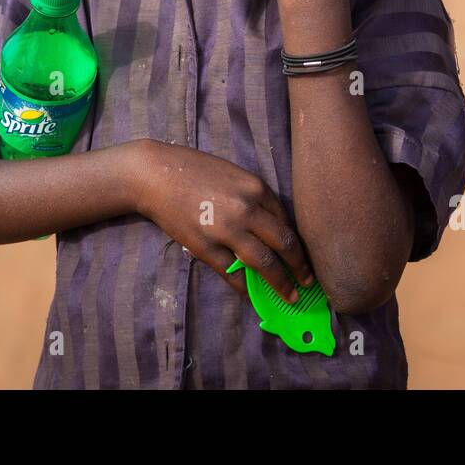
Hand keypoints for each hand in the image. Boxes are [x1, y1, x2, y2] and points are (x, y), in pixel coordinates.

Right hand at [129, 139, 314, 303]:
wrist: (155, 174)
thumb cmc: (194, 170)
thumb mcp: (234, 175)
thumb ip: (255, 198)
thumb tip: (272, 229)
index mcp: (256, 188)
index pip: (287, 221)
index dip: (298, 243)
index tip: (304, 257)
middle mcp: (246, 209)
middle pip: (284, 244)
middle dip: (299, 267)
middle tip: (308, 281)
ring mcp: (226, 230)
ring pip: (264, 264)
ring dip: (281, 283)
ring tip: (290, 295)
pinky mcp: (205, 247)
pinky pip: (233, 274)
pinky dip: (246, 287)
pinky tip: (253, 294)